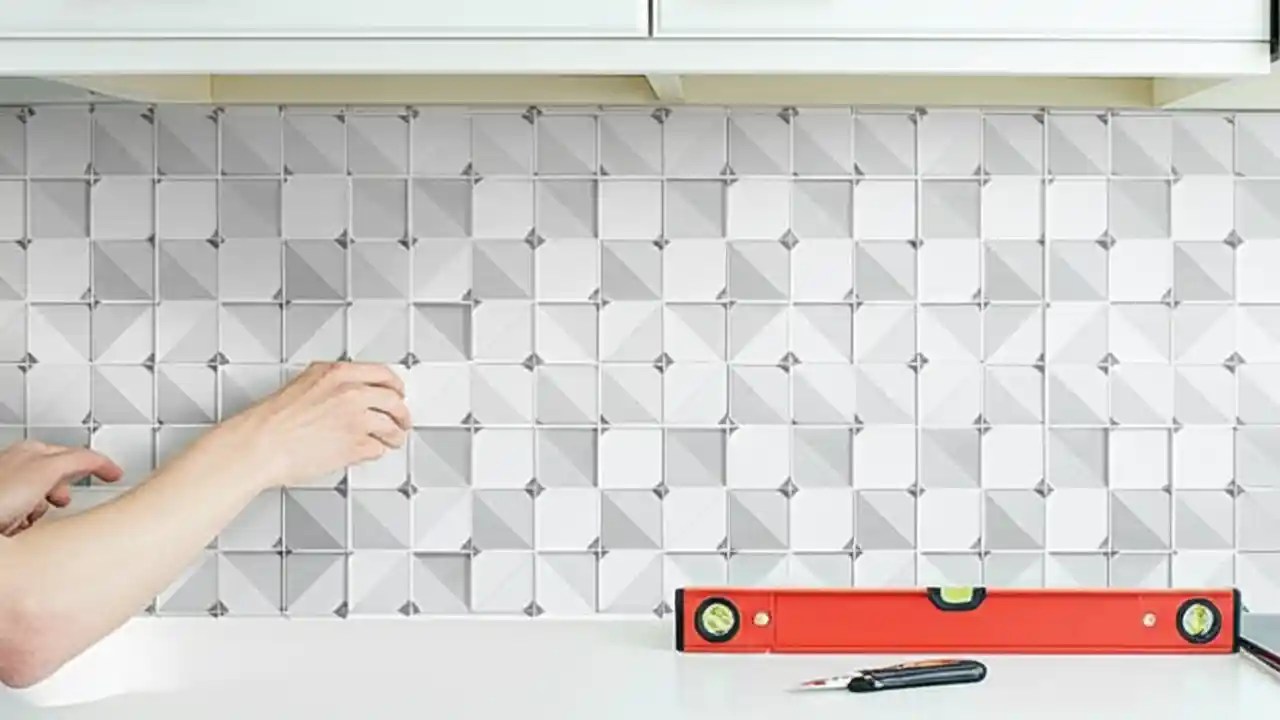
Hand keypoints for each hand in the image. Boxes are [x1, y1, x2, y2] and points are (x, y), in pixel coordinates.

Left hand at [0, 441, 123, 536]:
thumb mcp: (46, 470)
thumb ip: (78, 461)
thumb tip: (103, 462)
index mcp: (31, 453)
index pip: (75, 455)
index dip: (99, 465)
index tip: (115, 474)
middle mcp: (18, 468)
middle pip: (57, 479)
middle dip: (62, 493)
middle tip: (66, 503)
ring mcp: (9, 491)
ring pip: (40, 503)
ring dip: (41, 513)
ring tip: (33, 522)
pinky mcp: (2, 514)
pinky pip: (26, 521)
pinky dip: (27, 526)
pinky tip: (20, 532)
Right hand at [182, 362, 410, 490]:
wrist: (260, 445)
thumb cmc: (272, 420)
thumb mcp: (303, 383)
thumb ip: (330, 382)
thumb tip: (346, 387)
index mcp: (338, 374)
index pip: (383, 374)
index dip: (395, 385)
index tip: (398, 391)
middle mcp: (351, 394)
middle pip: (394, 401)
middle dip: (402, 413)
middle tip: (402, 419)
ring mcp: (356, 420)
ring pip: (392, 427)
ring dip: (394, 436)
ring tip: (392, 440)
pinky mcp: (356, 446)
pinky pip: (378, 449)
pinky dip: (377, 451)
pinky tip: (370, 452)